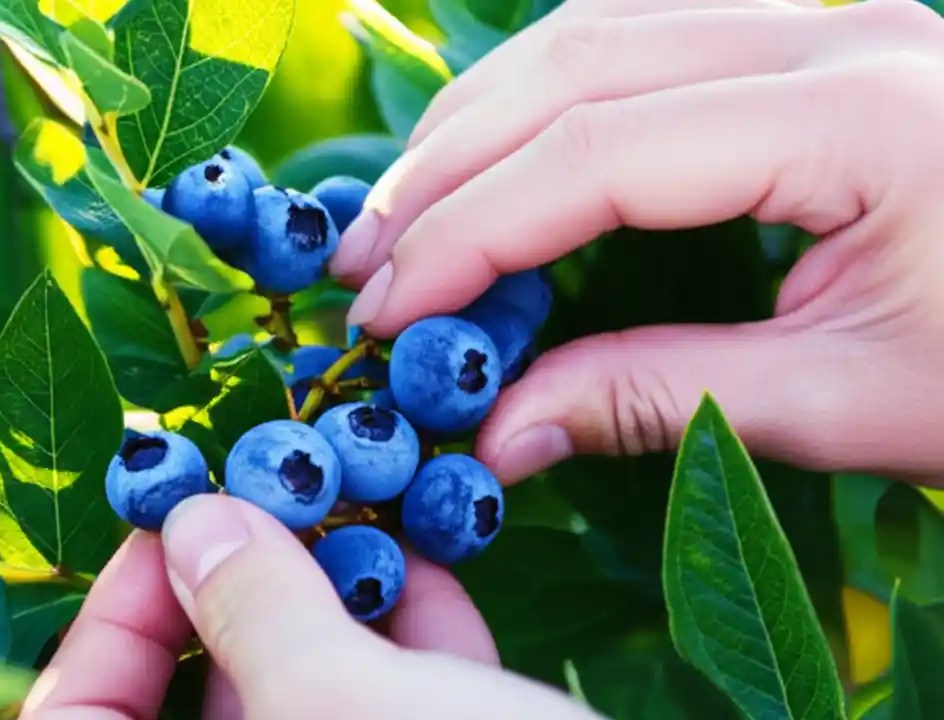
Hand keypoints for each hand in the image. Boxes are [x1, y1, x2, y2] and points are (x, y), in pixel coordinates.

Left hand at [19, 495, 598, 718]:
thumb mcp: (357, 713)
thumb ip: (258, 612)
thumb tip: (194, 518)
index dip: (105, 626)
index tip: (171, 528)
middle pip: (200, 706)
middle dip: (239, 594)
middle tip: (274, 493)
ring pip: (305, 703)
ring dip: (333, 605)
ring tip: (359, 505)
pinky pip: (392, 717)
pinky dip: (409, 649)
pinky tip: (438, 567)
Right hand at [330, 0, 943, 483]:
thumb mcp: (851, 402)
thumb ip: (654, 398)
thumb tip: (495, 433)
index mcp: (863, 112)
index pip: (603, 147)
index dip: (473, 231)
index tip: (387, 313)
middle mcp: (842, 28)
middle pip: (580, 55)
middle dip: (450, 164)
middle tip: (365, 263)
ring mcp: (836, 17)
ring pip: (603, 24)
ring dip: (488, 116)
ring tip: (415, 214)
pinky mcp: (826, 41)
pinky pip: (651, 35)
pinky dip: (553, 95)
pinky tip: (510, 157)